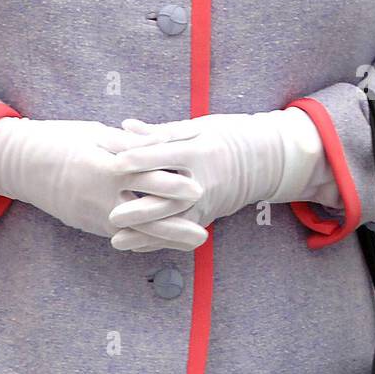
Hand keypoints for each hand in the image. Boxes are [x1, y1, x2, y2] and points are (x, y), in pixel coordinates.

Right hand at [0, 117, 208, 248]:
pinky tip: (167, 241)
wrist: (22, 164)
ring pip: (136, 231)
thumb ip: (126, 144)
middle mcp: (99, 195)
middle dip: (175, 223)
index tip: (197, 189)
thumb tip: (157, 144)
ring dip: (166, 238)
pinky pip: (123, 233)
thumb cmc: (60, 139)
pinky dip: (146, 238)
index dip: (171, 184)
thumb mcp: (95, 135)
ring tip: (194, 242)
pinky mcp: (89, 223)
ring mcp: (93, 213)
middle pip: (144, 212)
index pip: (143, 177)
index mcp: (102, 166)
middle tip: (204, 232)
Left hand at [99, 109, 338, 248]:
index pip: (166, 155)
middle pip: (170, 195)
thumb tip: (124, 126)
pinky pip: (181, 232)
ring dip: (146, 233)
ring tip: (116, 239)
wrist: (262, 159)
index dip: (140, 158)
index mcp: (199, 150)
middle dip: (141, 207)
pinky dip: (158, 241)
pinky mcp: (208, 216)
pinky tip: (134, 246)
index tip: (115, 163)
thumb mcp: (193, 129)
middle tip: (112, 214)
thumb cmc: (221, 136)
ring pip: (174, 221)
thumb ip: (157, 132)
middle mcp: (204, 178)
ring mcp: (208, 200)